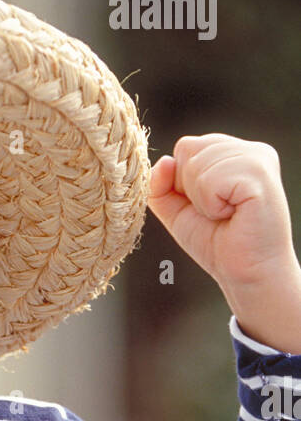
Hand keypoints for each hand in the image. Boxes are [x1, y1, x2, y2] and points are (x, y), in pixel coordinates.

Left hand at [147, 134, 300, 353]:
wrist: (246, 274)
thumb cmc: (218, 243)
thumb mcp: (178, 211)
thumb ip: (161, 186)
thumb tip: (163, 161)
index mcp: (234, 152)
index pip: (185, 146)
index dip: (183, 182)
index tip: (208, 207)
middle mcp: (249, 149)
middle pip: (187, 149)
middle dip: (190, 191)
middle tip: (219, 213)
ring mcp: (257, 158)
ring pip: (196, 165)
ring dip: (202, 201)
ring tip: (226, 214)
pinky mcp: (259, 174)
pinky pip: (209, 181)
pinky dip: (211, 205)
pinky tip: (233, 214)